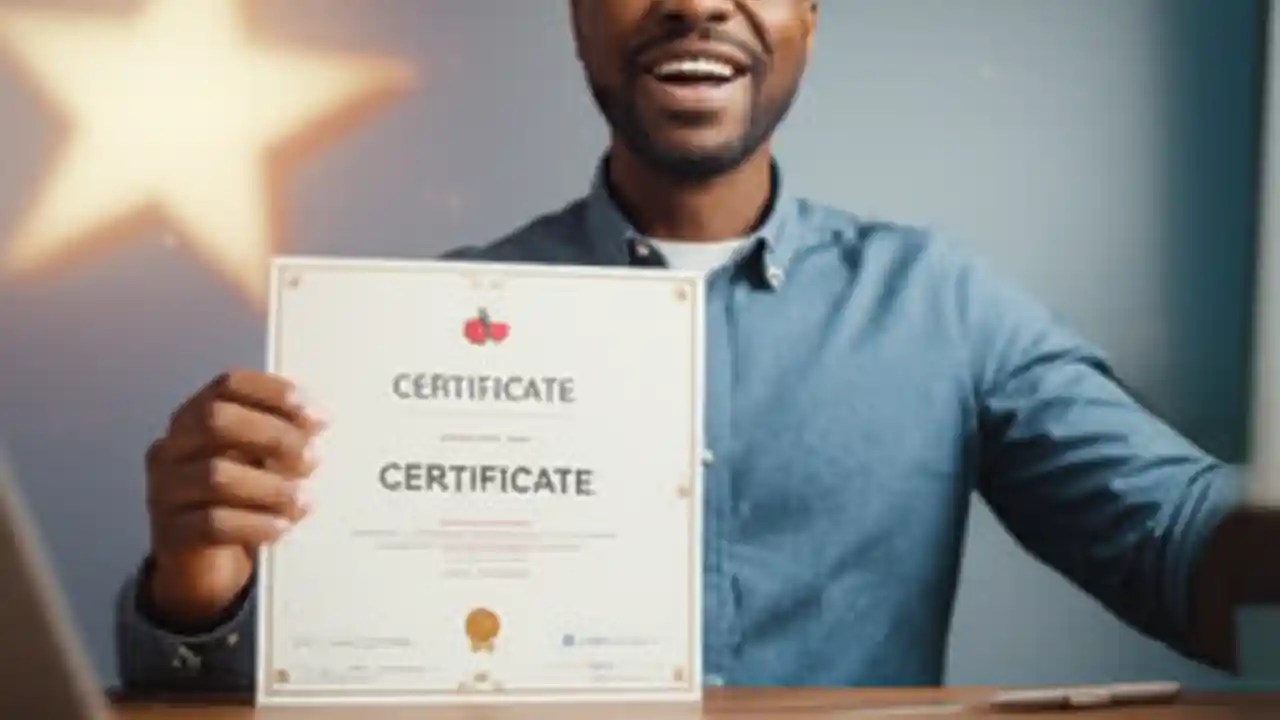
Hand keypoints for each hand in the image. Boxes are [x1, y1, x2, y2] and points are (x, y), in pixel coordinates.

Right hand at [143, 370, 324, 626]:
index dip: (273, 393)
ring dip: (271, 487)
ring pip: (216, 476)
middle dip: (272, 435)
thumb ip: (281, 437)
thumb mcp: (257, 461)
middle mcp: (172, 448)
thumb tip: (315, 423)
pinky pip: (213, 523)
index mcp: (194, 418)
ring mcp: (166, 490)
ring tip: (303, 500)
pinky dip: (255, 524)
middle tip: (311, 459)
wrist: (200, 564)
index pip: (228, 385)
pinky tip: (280, 527)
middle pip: (216, 421)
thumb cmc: (235, 500)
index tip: (315, 414)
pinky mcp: (171, 533)